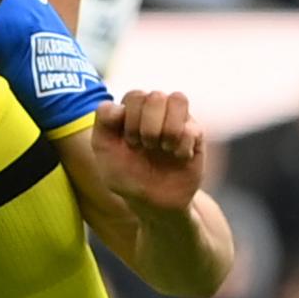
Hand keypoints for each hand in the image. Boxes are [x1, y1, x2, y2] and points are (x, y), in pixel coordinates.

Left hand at [87, 89, 204, 217]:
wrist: (152, 202)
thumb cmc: (125, 174)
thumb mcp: (104, 151)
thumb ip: (103, 123)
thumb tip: (119, 107)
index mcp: (131, 109)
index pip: (134, 96)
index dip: (129, 119)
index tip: (127, 142)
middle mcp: (155, 110)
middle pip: (155, 96)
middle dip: (147, 126)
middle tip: (144, 146)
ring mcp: (177, 120)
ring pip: (178, 98)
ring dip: (167, 128)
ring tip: (162, 147)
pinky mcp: (196, 135)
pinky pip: (192, 128)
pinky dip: (181, 147)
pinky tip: (177, 158)